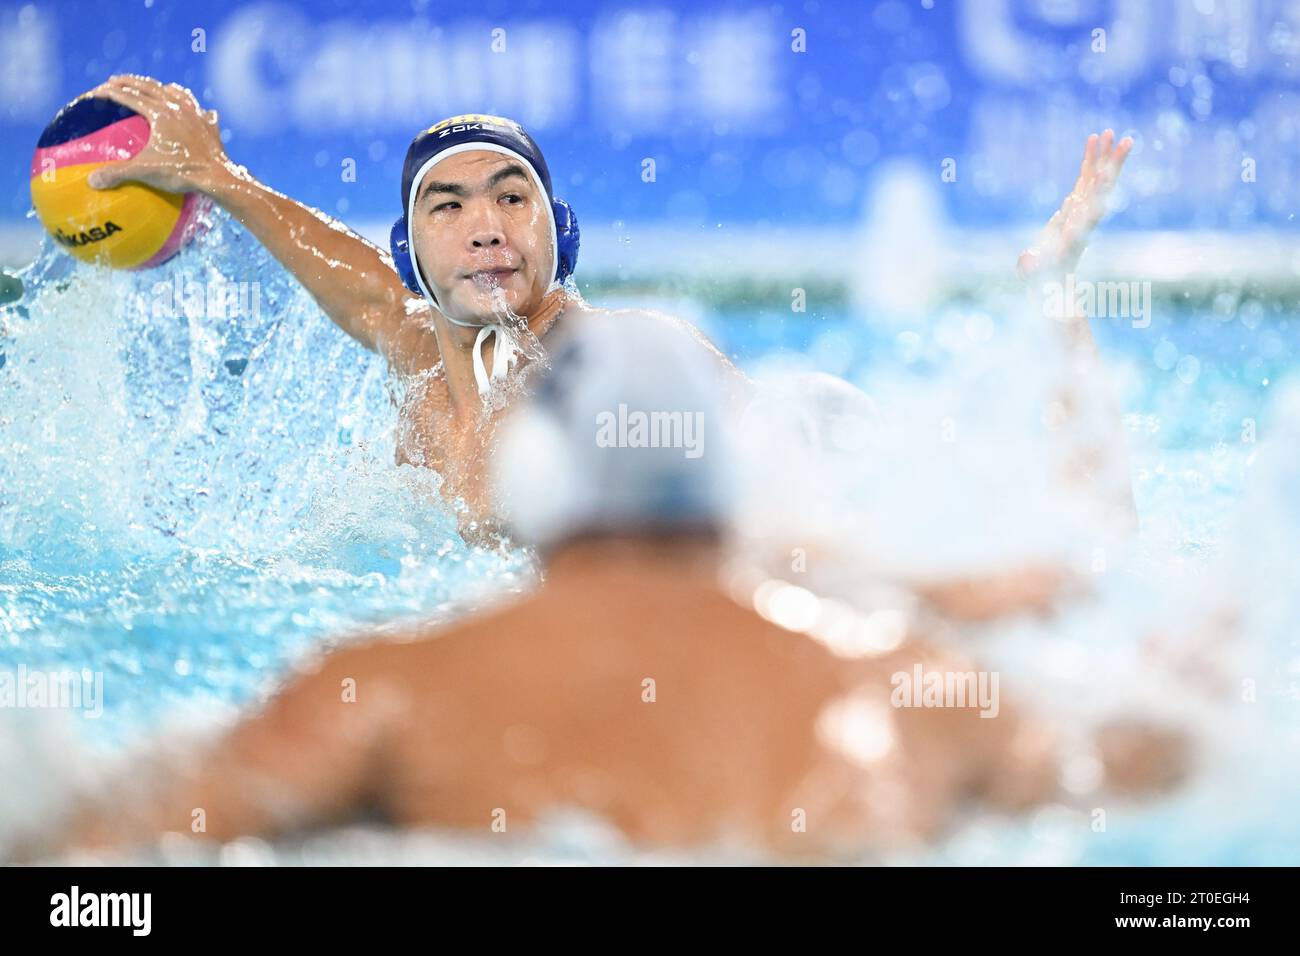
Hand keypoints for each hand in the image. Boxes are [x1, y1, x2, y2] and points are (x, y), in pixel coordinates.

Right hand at [82, 74, 231, 194]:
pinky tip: (197, 109)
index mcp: (159, 113)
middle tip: (115, 80)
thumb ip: (117, 174)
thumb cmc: (182, 173)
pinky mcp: (210, 126)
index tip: (97, 91)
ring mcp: (196, 114)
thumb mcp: (146, 172)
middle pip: (149, 87)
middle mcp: (178, 107)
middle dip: (130, 82)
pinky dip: (194, 106)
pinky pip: (201, 109)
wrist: (219, 178)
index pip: (129, 96)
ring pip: (176, 93)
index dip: (111, 92)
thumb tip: (91, 181)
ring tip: (154, 87)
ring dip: (161, 88)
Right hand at [1018, 129, 1132, 280]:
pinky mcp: (1075, 206)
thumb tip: (1025, 261)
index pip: (1090, 212)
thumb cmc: (1039, 282)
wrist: (1052, 283)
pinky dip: (1089, 159)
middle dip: (1113, 166)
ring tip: (1110, 131)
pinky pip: (1085, 177)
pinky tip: (1093, 138)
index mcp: (1077, 236)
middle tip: (1127, 141)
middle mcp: (1085, 220)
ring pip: (1097, 179)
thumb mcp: (1031, 278)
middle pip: (1103, 190)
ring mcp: (1082, 211)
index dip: (1096, 194)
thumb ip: (1029, 269)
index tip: (1102, 174)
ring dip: (1104, 156)